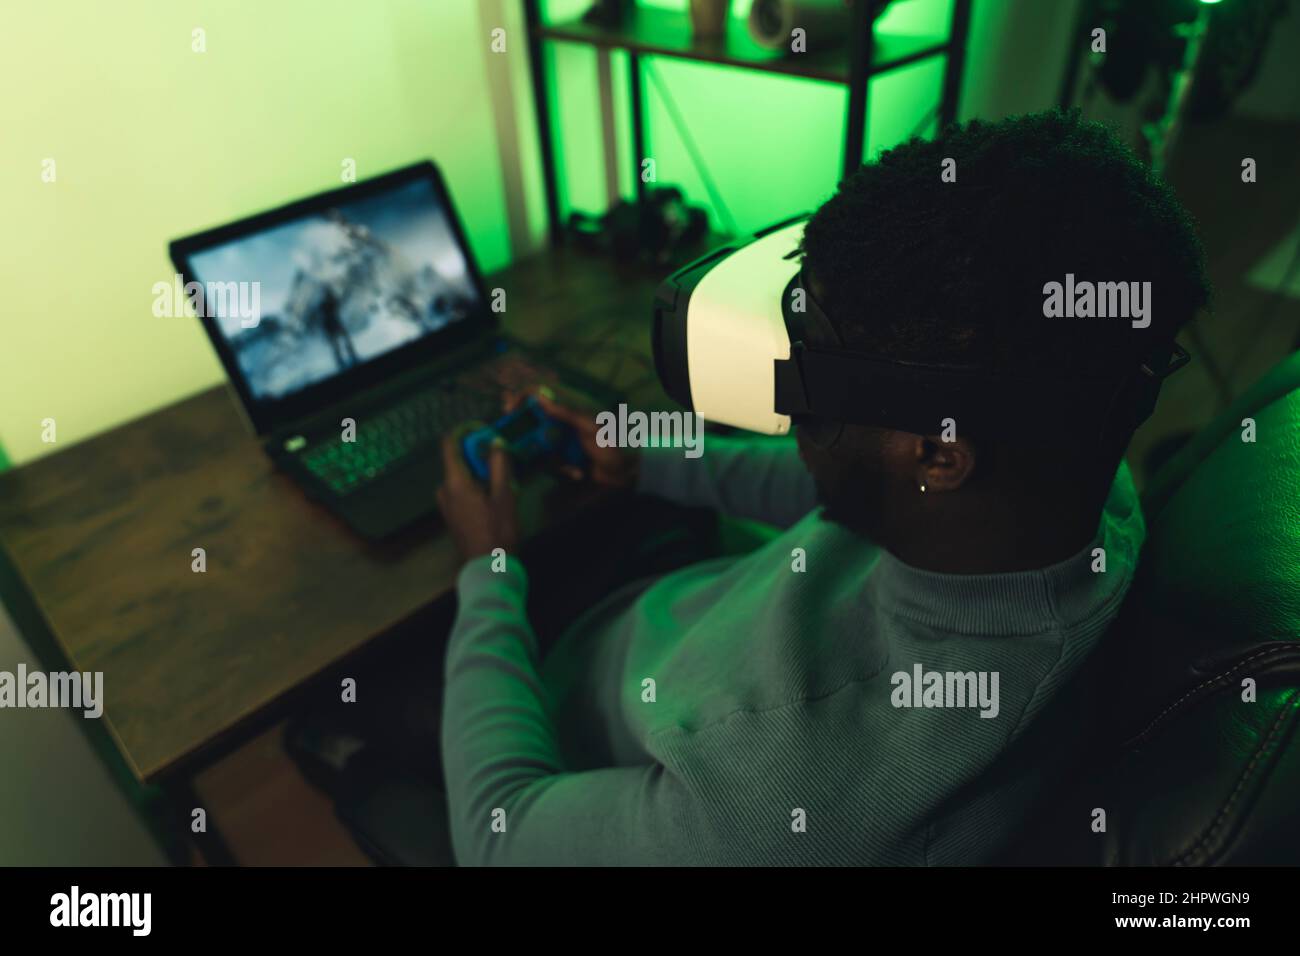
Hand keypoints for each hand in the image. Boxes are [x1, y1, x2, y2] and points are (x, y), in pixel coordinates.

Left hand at [436, 425, 519, 562]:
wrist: (488, 567)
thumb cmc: (497, 530)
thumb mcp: (504, 495)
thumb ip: (499, 465)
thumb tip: (497, 442)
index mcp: (454, 482)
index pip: (450, 445)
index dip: (465, 432)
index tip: (483, 430)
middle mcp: (444, 489)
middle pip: (458, 460)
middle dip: (478, 454)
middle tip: (502, 456)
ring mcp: (445, 504)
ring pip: (461, 476)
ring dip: (479, 471)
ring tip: (503, 477)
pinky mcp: (451, 514)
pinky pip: (461, 490)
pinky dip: (475, 485)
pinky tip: (494, 493)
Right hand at [513, 384, 639, 488]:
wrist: (624, 471)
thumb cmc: (610, 443)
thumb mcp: (589, 426)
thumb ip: (565, 412)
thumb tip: (540, 396)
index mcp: (567, 410)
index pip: (538, 396)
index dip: (521, 398)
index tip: (509, 409)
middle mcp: (560, 424)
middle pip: (533, 424)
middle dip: (527, 434)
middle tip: (522, 444)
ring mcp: (561, 443)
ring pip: (539, 447)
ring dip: (550, 458)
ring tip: (567, 465)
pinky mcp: (563, 460)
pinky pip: (550, 464)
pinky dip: (563, 469)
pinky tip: (577, 472)